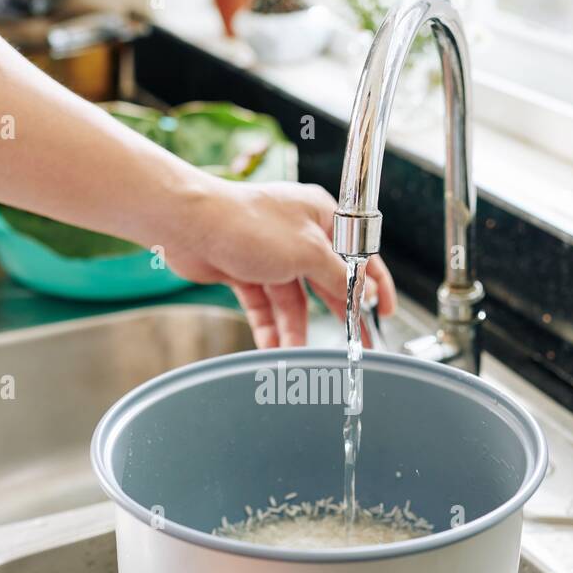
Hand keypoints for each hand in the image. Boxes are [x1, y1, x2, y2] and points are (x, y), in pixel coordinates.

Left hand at [166, 179, 396, 347]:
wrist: (188, 224)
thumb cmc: (247, 222)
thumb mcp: (309, 251)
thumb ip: (340, 277)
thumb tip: (364, 295)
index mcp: (322, 217)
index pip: (358, 255)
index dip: (374, 285)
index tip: (385, 311)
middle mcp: (299, 234)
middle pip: (326, 283)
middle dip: (336, 316)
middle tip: (352, 346)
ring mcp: (271, 253)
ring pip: (292, 300)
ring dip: (295, 328)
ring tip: (299, 354)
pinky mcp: (245, 270)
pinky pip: (265, 306)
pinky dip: (269, 327)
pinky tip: (273, 347)